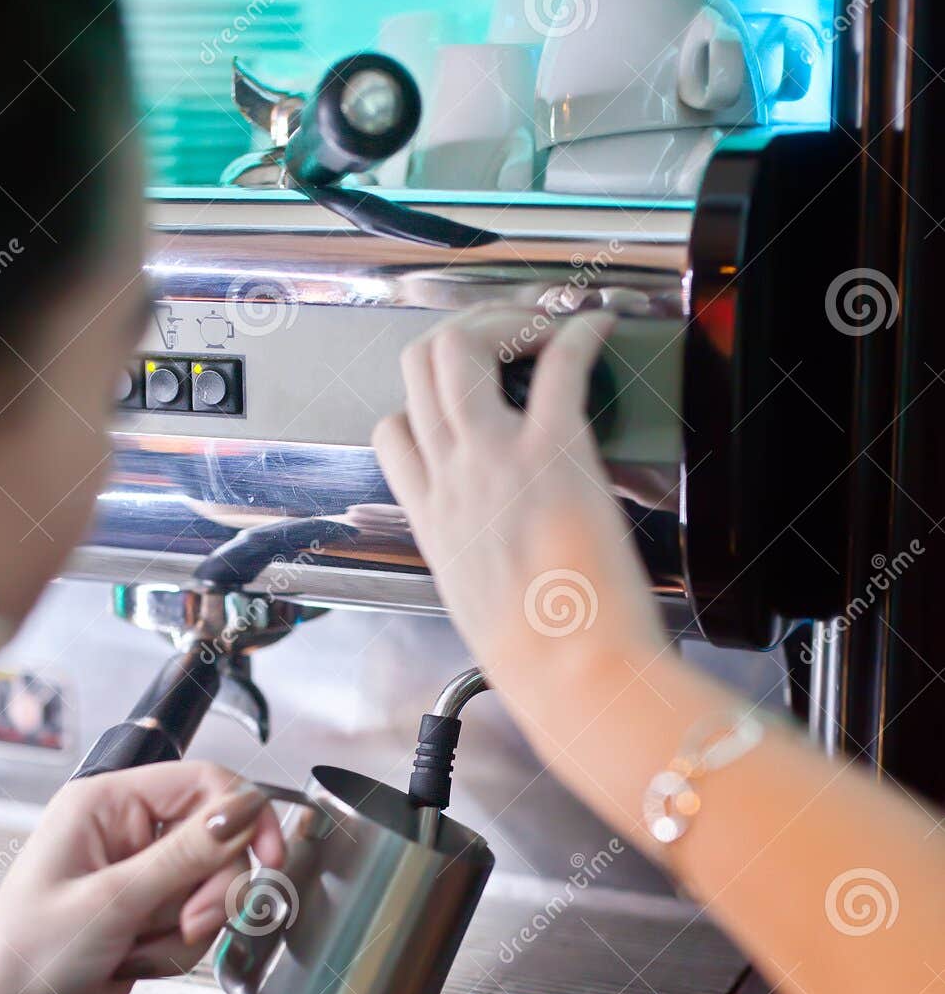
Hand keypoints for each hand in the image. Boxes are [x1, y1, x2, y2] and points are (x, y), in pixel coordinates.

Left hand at [0, 762, 284, 993]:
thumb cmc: (26, 959)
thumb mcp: (112, 901)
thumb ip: (186, 855)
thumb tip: (244, 810)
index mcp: (104, 804)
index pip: (203, 782)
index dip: (245, 814)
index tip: (270, 855)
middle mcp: (124, 833)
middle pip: (217, 840)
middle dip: (210, 891)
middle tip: (186, 924)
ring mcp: (136, 878)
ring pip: (211, 889)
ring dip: (186, 930)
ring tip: (136, 950)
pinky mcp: (146, 919)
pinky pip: (196, 926)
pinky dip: (175, 952)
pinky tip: (133, 964)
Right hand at [373, 308, 665, 717]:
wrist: (571, 674)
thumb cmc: (539, 659)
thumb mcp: (480, 607)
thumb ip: (479, 564)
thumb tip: (506, 562)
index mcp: (431, 520)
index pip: (393, 432)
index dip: (420, 401)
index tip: (457, 399)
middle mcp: (452, 479)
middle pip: (418, 366)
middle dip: (458, 332)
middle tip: (504, 337)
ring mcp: (495, 459)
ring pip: (463, 344)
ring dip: (505, 318)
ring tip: (540, 326)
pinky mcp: (554, 450)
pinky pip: (559, 360)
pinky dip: (580, 330)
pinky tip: (599, 327)